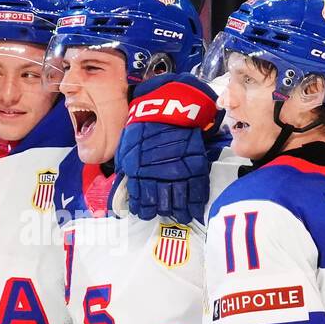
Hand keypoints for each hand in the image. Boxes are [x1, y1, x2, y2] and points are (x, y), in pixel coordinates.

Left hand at [117, 73, 217, 224]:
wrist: (169, 107)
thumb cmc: (144, 125)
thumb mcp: (127, 147)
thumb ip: (127, 169)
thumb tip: (127, 186)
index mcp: (138, 174)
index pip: (140, 201)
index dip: (143, 209)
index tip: (145, 212)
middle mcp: (157, 178)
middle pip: (161, 205)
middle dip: (161, 211)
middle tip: (163, 213)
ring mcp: (178, 173)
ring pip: (179, 201)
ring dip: (179, 211)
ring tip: (181, 216)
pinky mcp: (196, 167)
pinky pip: (197, 191)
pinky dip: (196, 203)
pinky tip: (194, 210)